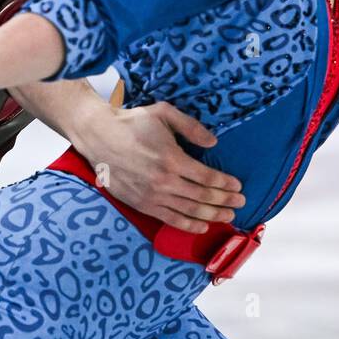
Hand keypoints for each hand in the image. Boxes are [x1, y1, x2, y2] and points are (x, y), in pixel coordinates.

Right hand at [72, 101, 245, 233]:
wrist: (99, 136)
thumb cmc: (132, 122)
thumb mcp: (163, 113)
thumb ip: (191, 127)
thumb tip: (214, 142)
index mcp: (171, 158)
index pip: (207, 177)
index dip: (225, 183)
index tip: (238, 186)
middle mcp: (163, 180)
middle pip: (202, 196)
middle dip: (225, 201)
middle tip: (240, 203)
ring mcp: (152, 195)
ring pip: (189, 211)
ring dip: (212, 216)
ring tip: (228, 217)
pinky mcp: (141, 204)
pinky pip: (169, 219)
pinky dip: (188, 225)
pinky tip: (202, 226)